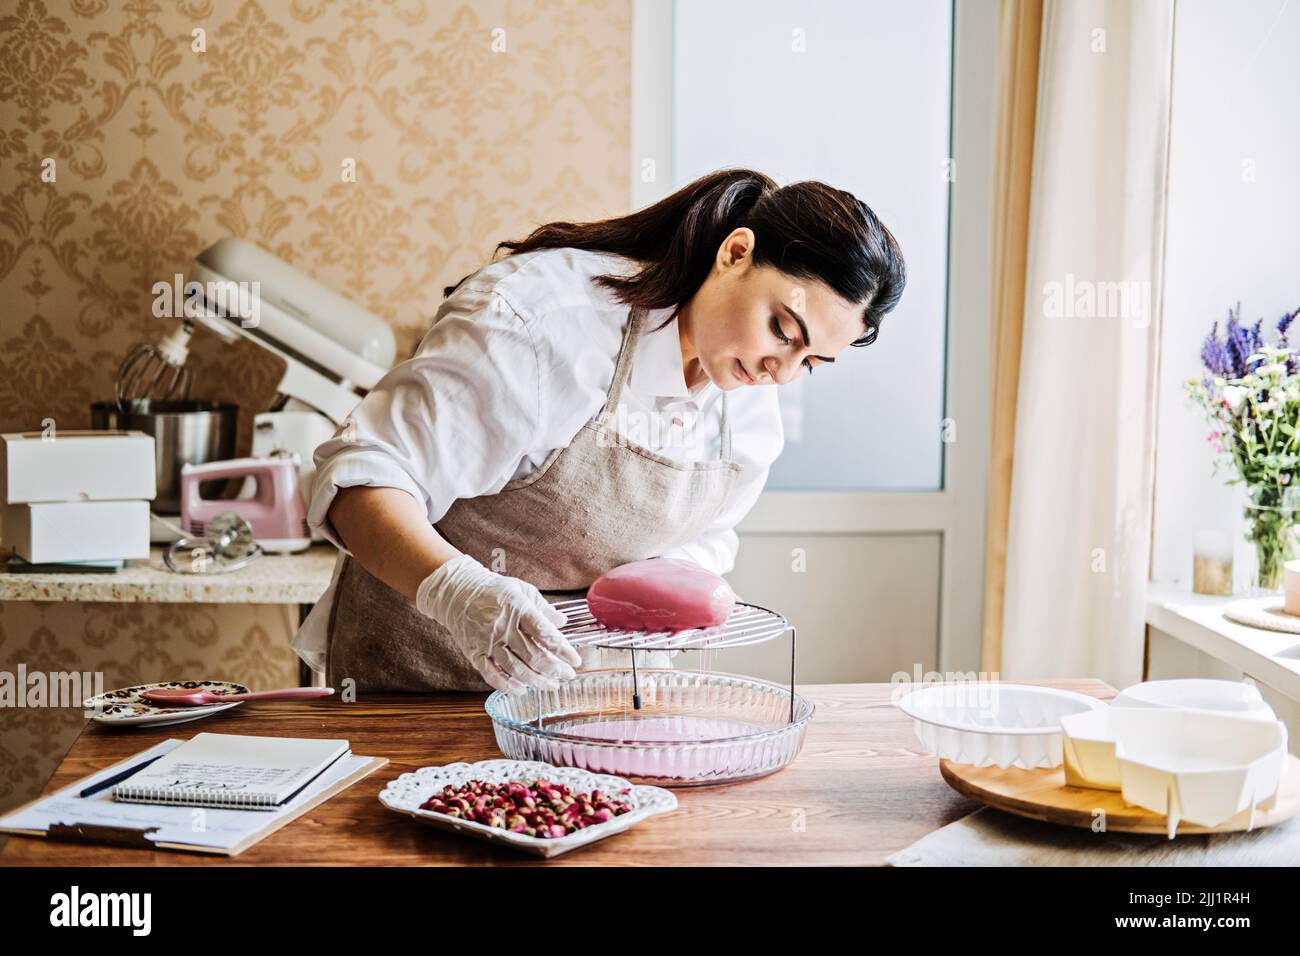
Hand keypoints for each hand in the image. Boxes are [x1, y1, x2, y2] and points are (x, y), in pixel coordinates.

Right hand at [416, 554, 581, 693]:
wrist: (455, 592)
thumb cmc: (493, 590)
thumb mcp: (522, 590)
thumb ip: (543, 608)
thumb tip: (562, 622)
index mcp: (518, 609)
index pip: (544, 632)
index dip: (562, 649)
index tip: (575, 660)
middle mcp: (503, 628)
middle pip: (533, 655)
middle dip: (554, 669)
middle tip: (568, 676)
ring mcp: (488, 642)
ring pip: (515, 668)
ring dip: (536, 681)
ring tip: (552, 685)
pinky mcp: (475, 653)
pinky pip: (492, 674)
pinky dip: (508, 685)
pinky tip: (522, 690)